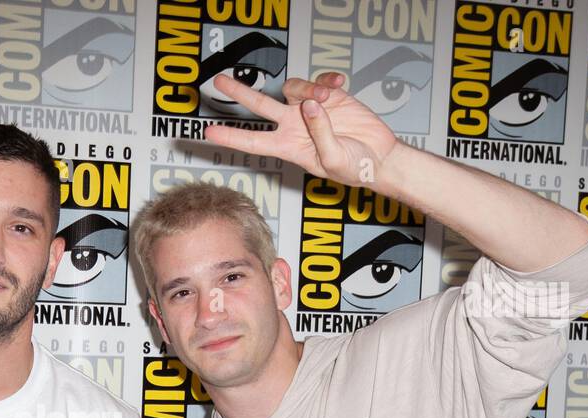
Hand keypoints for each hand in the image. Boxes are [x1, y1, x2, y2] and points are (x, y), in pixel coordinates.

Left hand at [205, 72, 401, 188]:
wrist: (379, 158)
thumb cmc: (355, 168)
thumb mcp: (334, 159)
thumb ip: (320, 133)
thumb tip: (311, 105)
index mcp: (288, 147)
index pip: (253, 140)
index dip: (231, 136)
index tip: (208, 133)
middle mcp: (294, 125)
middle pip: (260, 106)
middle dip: (239, 92)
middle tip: (219, 80)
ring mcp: (310, 109)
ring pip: (294, 87)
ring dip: (309, 88)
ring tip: (328, 97)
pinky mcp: (330, 96)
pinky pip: (320, 80)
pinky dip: (327, 79)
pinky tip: (338, 86)